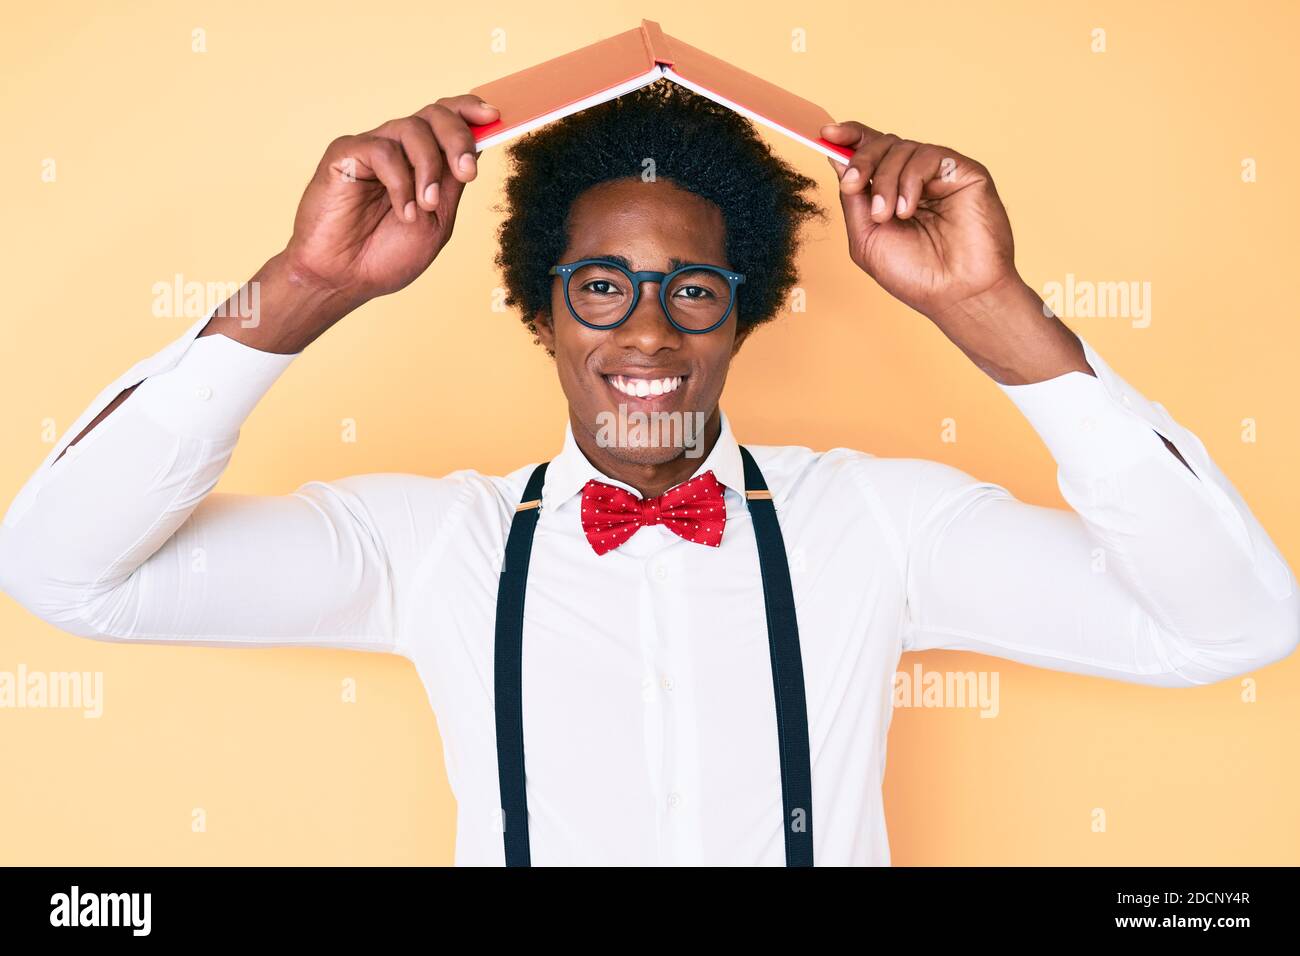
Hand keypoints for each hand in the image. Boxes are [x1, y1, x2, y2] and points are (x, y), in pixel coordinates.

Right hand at [285, 95, 499, 306]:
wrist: (345, 279)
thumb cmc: (387, 254)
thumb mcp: (438, 219)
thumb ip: (453, 182)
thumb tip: (479, 145)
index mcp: (422, 161)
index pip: (448, 118)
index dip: (469, 110)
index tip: (493, 117)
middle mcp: (398, 148)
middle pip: (435, 115)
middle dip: (458, 139)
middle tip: (468, 173)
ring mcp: (371, 148)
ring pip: (412, 129)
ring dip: (429, 168)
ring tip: (426, 206)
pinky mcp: (344, 153)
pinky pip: (383, 151)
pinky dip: (400, 183)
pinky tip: (403, 212)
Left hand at [821, 123, 1092, 383]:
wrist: (956, 294)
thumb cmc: (915, 275)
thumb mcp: (866, 238)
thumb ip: (852, 199)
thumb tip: (836, 157)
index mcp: (891, 192)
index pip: (870, 152)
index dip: (849, 136)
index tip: (826, 133)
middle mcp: (915, 179)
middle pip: (882, 143)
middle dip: (861, 160)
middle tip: (853, 184)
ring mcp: (940, 174)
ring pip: (902, 148)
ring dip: (885, 181)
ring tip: (887, 215)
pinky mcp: (965, 172)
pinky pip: (929, 156)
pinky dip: (910, 180)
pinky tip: (908, 209)